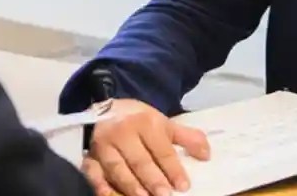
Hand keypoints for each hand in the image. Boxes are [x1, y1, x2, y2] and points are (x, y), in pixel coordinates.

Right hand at [83, 98, 209, 195]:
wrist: (106, 110)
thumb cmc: (138, 121)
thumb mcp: (163, 124)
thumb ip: (186, 138)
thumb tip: (206, 155)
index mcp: (145, 123)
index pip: (161, 149)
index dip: (172, 168)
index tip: (183, 185)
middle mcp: (123, 133)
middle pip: (139, 160)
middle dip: (153, 180)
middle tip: (165, 195)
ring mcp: (104, 146)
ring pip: (117, 168)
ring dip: (130, 186)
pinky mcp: (89, 156)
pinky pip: (92, 173)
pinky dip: (100, 186)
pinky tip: (108, 195)